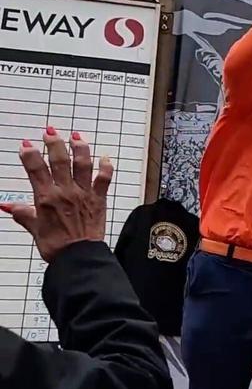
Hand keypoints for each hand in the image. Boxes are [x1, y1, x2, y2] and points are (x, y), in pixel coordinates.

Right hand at [0, 128, 112, 261]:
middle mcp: (65, 192)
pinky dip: (105, 166)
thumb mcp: (34, 228)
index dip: (30, 155)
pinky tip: (104, 157)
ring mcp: (84, 194)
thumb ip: (23, 214)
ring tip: (76, 136)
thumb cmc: (56, 246)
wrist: (79, 257)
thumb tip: (6, 206)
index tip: (25, 144)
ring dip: (79, 148)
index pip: (36, 169)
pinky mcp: (99, 199)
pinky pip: (104, 178)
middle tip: (50, 131)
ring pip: (82, 164)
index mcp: (46, 198)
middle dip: (54, 143)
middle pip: (59, 161)